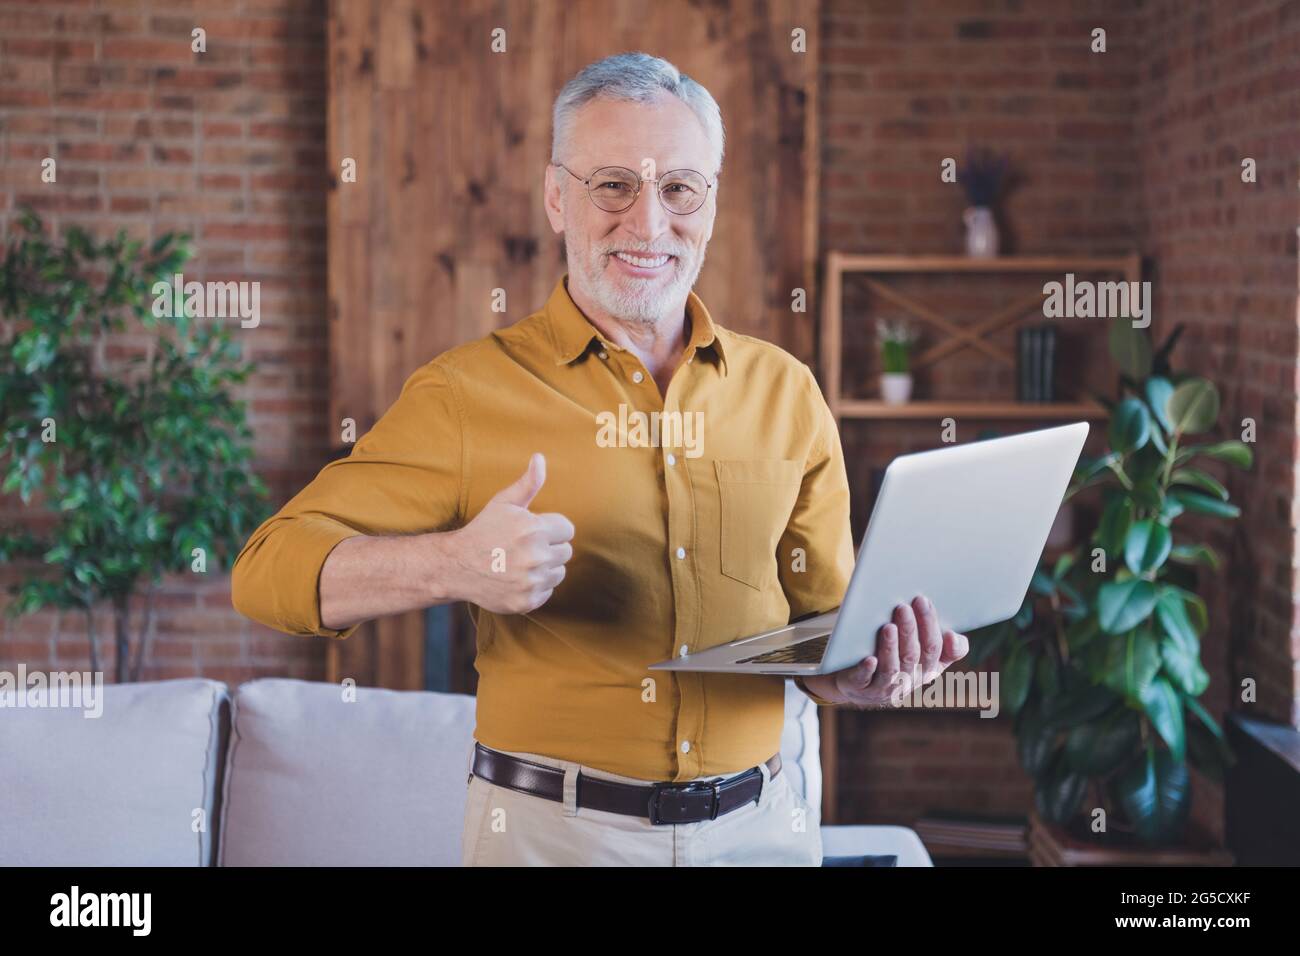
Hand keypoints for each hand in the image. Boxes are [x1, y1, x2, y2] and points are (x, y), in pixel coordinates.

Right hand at [442, 453, 574, 614]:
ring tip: (521, 562)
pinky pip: (548, 590)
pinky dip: (537, 586)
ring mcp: (531, 581)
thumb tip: (541, 458)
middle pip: (566, 551)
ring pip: (559, 572)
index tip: (533, 531)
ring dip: (546, 567)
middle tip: (525, 547)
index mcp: (533, 529)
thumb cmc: (483, 530)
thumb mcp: (503, 503)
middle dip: (550, 547)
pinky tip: (517, 578)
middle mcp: (535, 556)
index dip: (552, 528)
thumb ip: (528, 483)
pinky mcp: (527, 601)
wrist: (457, 566)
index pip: (567, 529)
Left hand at [802, 595, 968, 707]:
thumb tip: (953, 636)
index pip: (934, 648)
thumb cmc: (897, 657)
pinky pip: (865, 680)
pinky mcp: (860, 688)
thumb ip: (944, 644)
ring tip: (888, 627)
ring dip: (891, 647)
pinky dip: (868, 670)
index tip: (923, 600)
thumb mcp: (924, 653)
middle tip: (903, 607)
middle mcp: (908, 680)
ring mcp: (884, 686)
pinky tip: (869, 659)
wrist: (861, 684)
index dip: (930, 624)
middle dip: (909, 630)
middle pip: (912, 655)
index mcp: (927, 669)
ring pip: (892, 668)